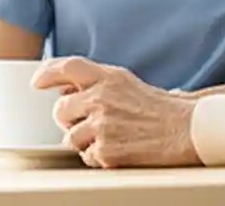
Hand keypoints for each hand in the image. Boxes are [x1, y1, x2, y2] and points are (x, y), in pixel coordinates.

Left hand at [33, 57, 200, 168]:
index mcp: (109, 77)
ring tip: (110, 137)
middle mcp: (102, 98)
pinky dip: (98, 156)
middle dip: (69, 119)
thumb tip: (66, 90)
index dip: (48, 73)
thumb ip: (98, 83)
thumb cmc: (160, 109)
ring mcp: (103, 125)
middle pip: (60, 109)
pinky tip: (118, 148)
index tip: (38, 82)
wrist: (186, 131)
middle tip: (88, 122)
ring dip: (85, 140)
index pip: (68, 67)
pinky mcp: (106, 150)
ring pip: (70, 137)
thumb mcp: (128, 84)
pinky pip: (86, 157)